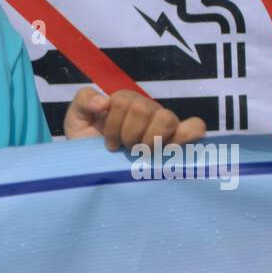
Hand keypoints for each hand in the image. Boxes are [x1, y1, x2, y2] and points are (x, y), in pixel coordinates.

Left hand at [64, 87, 206, 150]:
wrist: (98, 171)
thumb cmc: (88, 144)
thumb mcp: (76, 120)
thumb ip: (83, 101)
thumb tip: (104, 101)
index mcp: (124, 102)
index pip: (123, 101)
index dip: (114, 124)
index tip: (109, 143)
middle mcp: (147, 110)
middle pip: (145, 108)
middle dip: (130, 133)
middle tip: (126, 149)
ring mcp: (165, 125)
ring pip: (166, 118)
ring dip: (151, 139)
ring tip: (142, 154)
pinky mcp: (180, 141)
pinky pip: (196, 127)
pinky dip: (187, 135)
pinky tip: (170, 149)